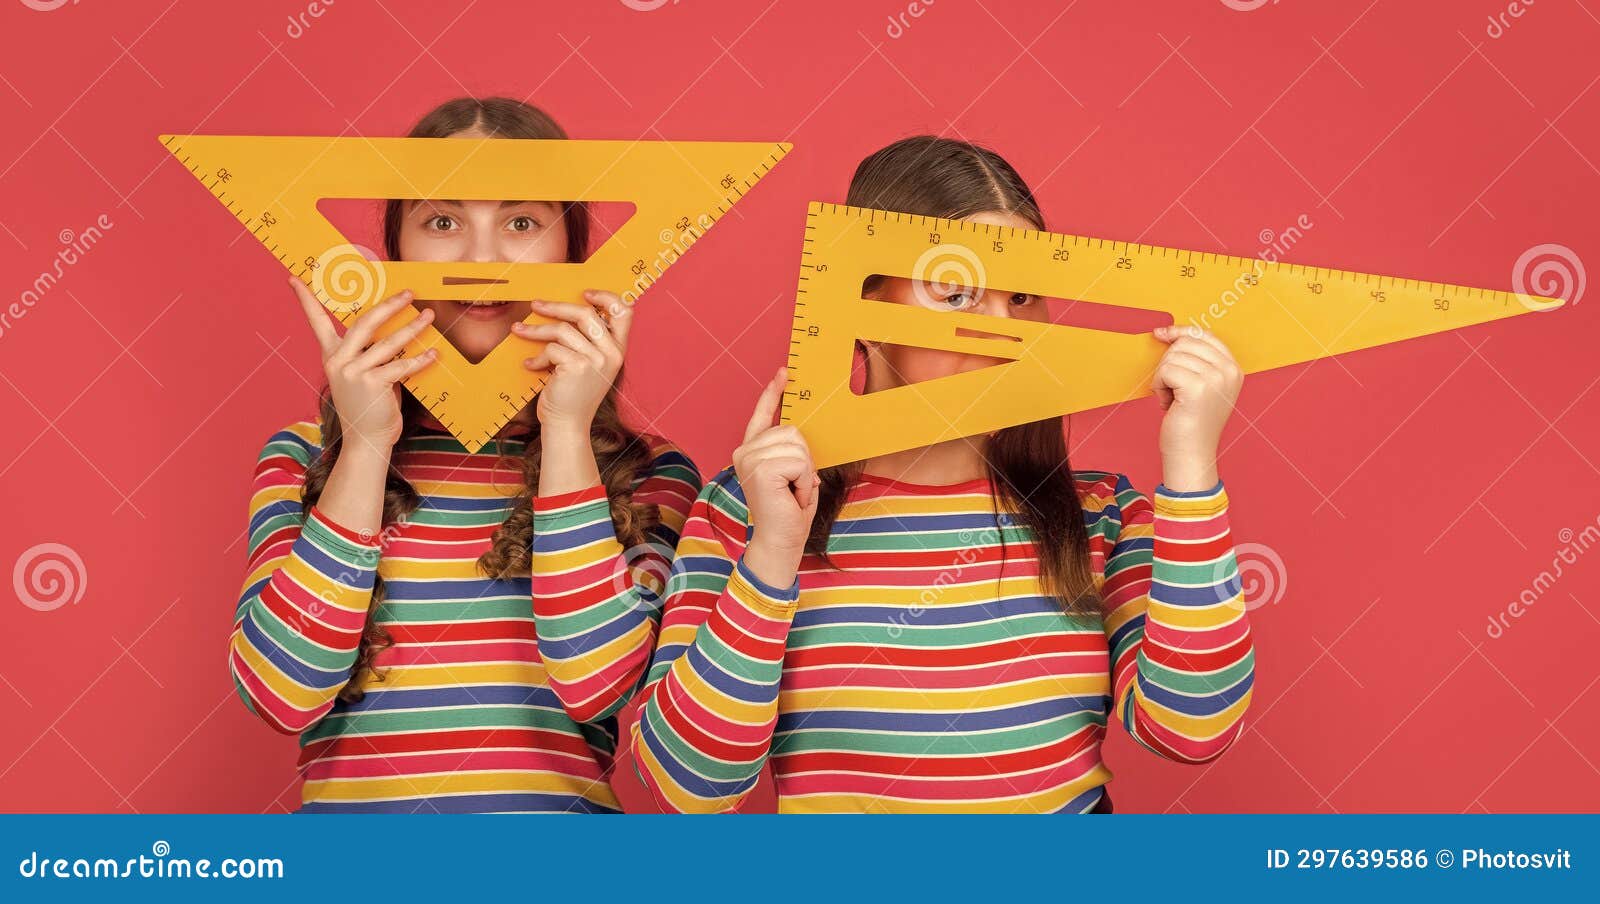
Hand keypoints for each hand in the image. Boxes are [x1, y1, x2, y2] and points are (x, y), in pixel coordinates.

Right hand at [291, 278, 437, 453]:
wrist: (367, 440)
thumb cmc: (368, 405)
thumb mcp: (361, 374)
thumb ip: (369, 353)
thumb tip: (392, 328)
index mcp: (332, 355)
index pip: (317, 322)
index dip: (306, 300)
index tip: (295, 279)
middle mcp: (339, 361)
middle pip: (364, 323)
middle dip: (388, 305)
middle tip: (408, 293)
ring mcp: (354, 373)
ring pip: (388, 343)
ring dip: (412, 327)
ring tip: (428, 315)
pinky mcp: (373, 384)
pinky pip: (401, 366)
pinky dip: (420, 359)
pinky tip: (434, 353)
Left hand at [514, 289, 631, 433]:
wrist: (567, 425)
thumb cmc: (573, 394)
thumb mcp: (589, 364)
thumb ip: (586, 341)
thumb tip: (563, 309)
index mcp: (618, 350)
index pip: (625, 311)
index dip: (606, 297)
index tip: (585, 294)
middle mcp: (612, 353)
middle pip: (586, 313)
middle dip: (556, 307)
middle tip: (536, 305)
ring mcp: (597, 360)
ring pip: (562, 330)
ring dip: (536, 330)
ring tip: (520, 331)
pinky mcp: (577, 367)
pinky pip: (551, 348)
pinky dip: (537, 357)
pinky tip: (531, 366)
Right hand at [734, 366, 819, 588]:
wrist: (780, 541)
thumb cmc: (789, 511)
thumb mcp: (792, 473)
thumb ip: (791, 450)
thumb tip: (798, 431)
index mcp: (751, 451)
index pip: (762, 415)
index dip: (773, 393)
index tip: (784, 372)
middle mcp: (745, 451)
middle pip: (792, 431)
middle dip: (804, 460)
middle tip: (794, 486)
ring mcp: (749, 459)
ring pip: (798, 446)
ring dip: (805, 472)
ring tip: (793, 492)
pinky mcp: (760, 469)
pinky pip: (800, 462)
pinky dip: (804, 480)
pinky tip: (791, 495)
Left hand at [1150, 324, 1241, 490]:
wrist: (1191, 454)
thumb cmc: (1191, 424)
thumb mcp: (1203, 387)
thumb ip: (1198, 361)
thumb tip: (1170, 333)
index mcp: (1234, 369)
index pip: (1204, 334)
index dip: (1180, 331)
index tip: (1162, 334)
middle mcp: (1229, 371)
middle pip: (1186, 342)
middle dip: (1169, 363)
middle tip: (1171, 388)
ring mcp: (1216, 378)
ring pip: (1172, 356)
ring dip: (1162, 378)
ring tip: (1171, 399)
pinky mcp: (1198, 387)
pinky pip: (1165, 370)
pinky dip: (1158, 386)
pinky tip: (1167, 403)